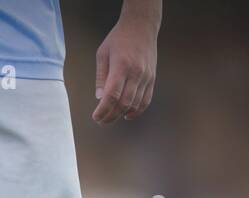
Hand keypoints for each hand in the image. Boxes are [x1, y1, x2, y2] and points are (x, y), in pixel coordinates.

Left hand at [92, 2, 159, 123]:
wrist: (142, 26)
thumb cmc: (118, 39)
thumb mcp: (103, 53)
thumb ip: (101, 77)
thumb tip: (100, 98)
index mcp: (121, 65)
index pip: (112, 95)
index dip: (104, 110)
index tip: (96, 116)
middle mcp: (136, 72)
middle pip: (124, 103)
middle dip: (111, 116)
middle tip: (101, 120)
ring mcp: (146, 76)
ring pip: (135, 104)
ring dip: (122, 114)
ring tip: (111, 117)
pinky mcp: (152, 78)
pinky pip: (146, 100)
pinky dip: (137, 111)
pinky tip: (126, 115)